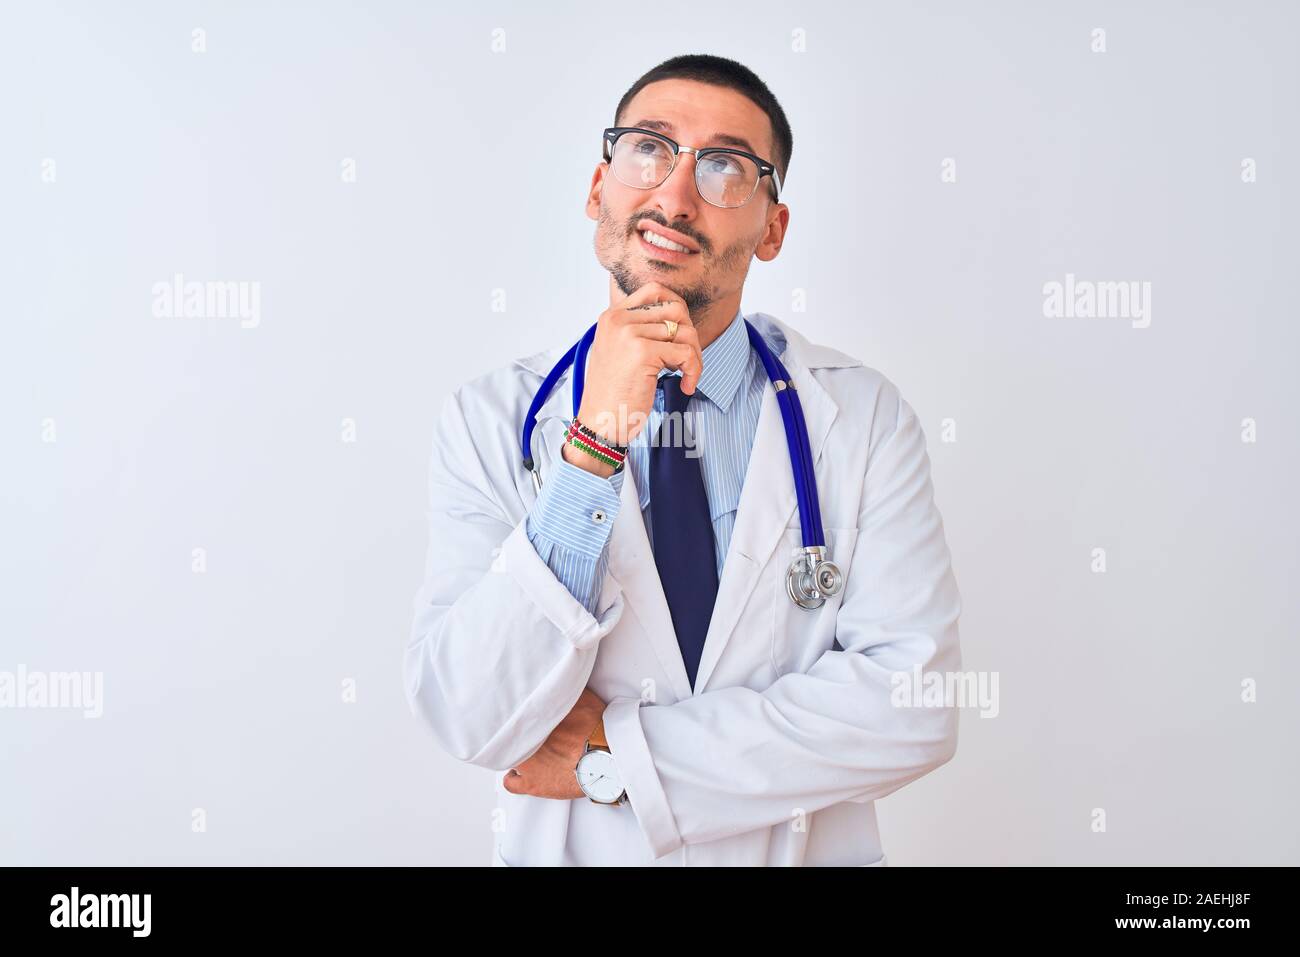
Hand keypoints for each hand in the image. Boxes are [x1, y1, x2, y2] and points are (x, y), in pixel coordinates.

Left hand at [502, 687, 606, 799]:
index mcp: (534, 718)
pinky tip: (519, 774)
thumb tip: (562, 677)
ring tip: (527, 752)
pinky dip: (514, 778)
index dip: (520, 715)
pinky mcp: (532, 784)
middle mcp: (525, 739)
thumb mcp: (582, 698)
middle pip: (511, 734)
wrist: (604, 757)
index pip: (514, 713)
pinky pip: (511, 782)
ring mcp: (526, 763)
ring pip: (508, 755)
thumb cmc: (595, 729)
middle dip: (520, 733)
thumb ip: (566, 690)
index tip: (526, 716)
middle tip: (531, 732)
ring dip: (516, 753)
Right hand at [573, 282, 703, 457]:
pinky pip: (686, 353)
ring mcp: (629, 334)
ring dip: (694, 356)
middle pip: (676, 309)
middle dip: (690, 335)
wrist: (598, 424)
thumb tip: (679, 319)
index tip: (680, 337)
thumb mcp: (620, 352)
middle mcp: (618, 320)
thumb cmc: (613, 395)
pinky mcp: (642, 353)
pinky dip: (693, 371)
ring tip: (686, 376)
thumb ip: (641, 331)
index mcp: (612, 316)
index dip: (677, 310)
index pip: (655, 291)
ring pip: (685, 331)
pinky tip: (686, 386)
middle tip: (687, 362)